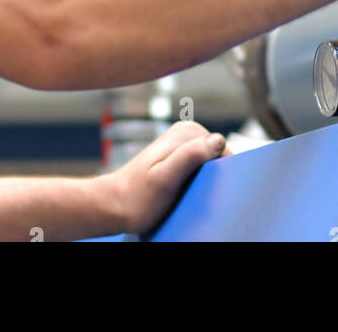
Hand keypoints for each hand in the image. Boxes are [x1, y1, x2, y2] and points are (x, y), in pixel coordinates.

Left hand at [99, 120, 230, 234]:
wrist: (114, 205)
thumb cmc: (138, 197)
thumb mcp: (165, 178)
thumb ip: (190, 156)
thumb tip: (219, 140)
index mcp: (187, 132)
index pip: (223, 151)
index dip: (221, 174)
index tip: (206, 192)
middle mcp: (186, 133)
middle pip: (218, 156)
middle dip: (214, 176)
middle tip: (194, 195)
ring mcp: (182, 145)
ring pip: (210, 164)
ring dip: (207, 181)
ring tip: (187, 195)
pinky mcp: (178, 158)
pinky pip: (200, 169)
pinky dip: (198, 183)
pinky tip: (186, 194)